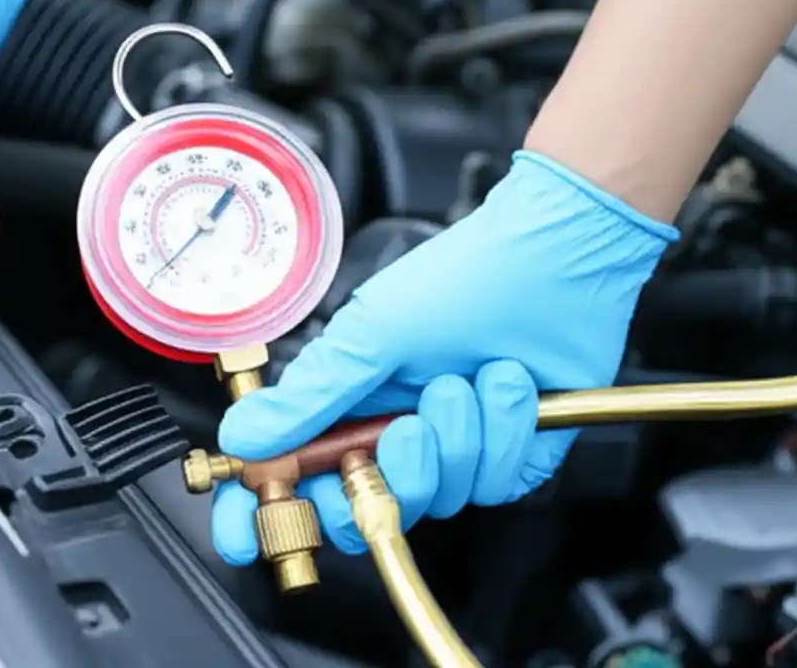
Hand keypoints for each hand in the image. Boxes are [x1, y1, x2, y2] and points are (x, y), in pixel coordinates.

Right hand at [210, 151, 677, 561]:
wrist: (555, 259)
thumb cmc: (460, 280)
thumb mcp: (368, 337)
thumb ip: (307, 399)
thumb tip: (241, 439)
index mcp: (349, 405)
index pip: (295, 479)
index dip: (267, 513)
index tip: (245, 537)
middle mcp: (396, 434)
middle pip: (368, 509)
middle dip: (394, 475)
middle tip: (402, 431)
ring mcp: (452, 448)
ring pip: (440, 497)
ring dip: (459, 434)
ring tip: (467, 377)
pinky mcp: (509, 455)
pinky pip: (495, 483)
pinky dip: (504, 432)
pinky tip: (506, 384)